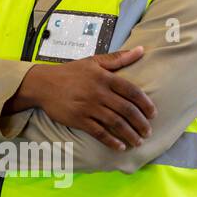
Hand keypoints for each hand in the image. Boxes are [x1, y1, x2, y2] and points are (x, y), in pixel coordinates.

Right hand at [10, 47, 156, 150]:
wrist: (42, 83)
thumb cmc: (70, 72)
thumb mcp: (94, 61)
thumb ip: (118, 58)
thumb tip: (141, 50)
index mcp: (104, 77)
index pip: (132, 91)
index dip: (146, 104)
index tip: (153, 114)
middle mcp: (98, 92)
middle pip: (127, 110)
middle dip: (141, 123)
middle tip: (148, 132)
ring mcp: (88, 107)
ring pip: (116, 123)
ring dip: (130, 134)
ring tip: (138, 142)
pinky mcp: (78, 119)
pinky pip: (99, 132)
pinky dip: (111, 141)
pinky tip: (120, 147)